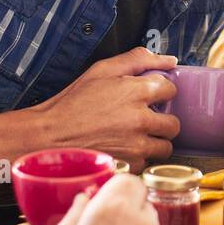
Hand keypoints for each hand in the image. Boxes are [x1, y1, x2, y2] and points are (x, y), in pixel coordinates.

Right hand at [33, 46, 179, 170]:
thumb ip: (138, 59)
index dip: (160, 92)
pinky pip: (147, 162)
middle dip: (162, 120)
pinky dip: (138, 157)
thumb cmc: (72, 103)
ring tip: (136, 135)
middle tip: (145, 118)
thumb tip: (169, 59)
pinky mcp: (129, 165)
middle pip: (174, 123)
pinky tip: (123, 148)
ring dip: (155, 141)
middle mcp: (141, 119)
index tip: (149, 96)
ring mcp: (136, 145)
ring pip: (165, 146)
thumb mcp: (102, 70)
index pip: (171, 90)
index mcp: (137, 92)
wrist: (49, 136)